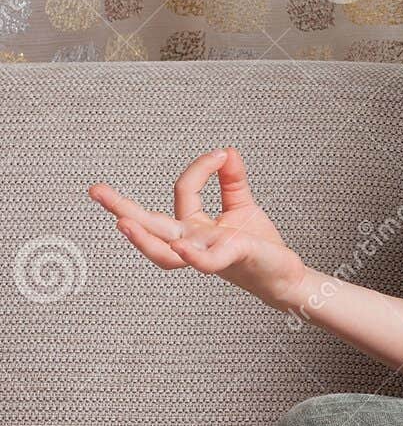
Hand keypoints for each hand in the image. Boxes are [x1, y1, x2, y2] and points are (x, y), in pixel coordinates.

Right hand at [88, 146, 307, 310]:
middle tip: (95, 190)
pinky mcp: (229, 261)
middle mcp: (191, 241)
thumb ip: (232, 180)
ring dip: (143, 238)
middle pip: (150, 226)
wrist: (284, 274)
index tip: (221, 154)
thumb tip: (227, 151)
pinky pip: (205, 262)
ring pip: (165, 252)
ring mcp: (206, 253)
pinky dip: (193, 255)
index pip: (182, 191)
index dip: (200, 169)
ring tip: (122, 222)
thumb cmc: (258, 245)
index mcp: (193, 226)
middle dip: (121, 208)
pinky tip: (181, 247)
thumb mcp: (242, 205)